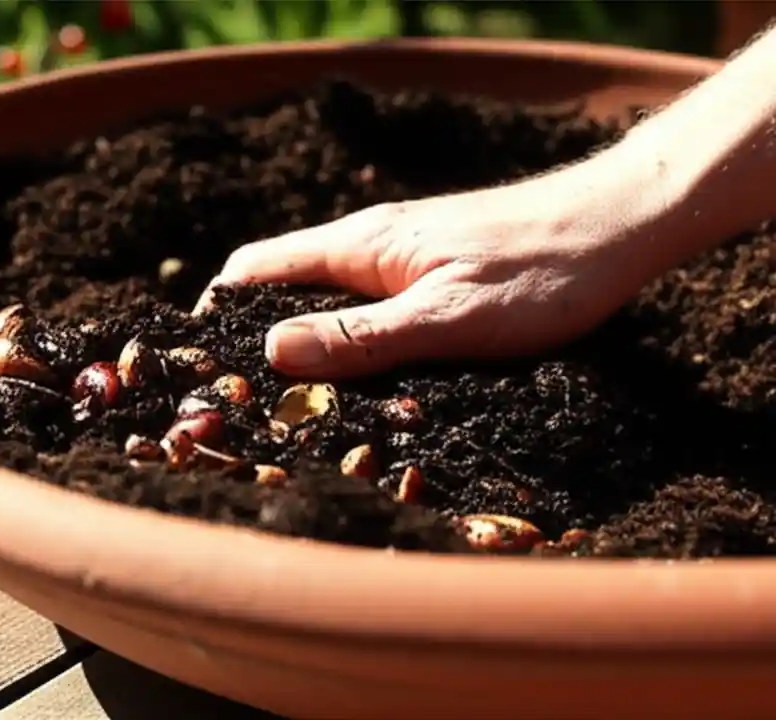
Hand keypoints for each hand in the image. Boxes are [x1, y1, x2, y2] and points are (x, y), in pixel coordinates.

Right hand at [193, 166, 662, 378]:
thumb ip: (360, 337)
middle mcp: (368, 249)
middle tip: (255, 410)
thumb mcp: (445, 318)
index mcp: (357, 248)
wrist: (617, 229)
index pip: (253, 271)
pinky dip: (353, 350)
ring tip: (304, 413)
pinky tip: (370, 392)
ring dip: (310, 353)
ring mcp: (400, 263)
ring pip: (328, 307)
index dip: (218, 315)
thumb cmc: (539, 272)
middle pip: (284, 292)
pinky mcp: (431, 280)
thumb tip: (271, 352)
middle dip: (260, 344)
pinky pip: (369, 315)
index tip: (208, 370)